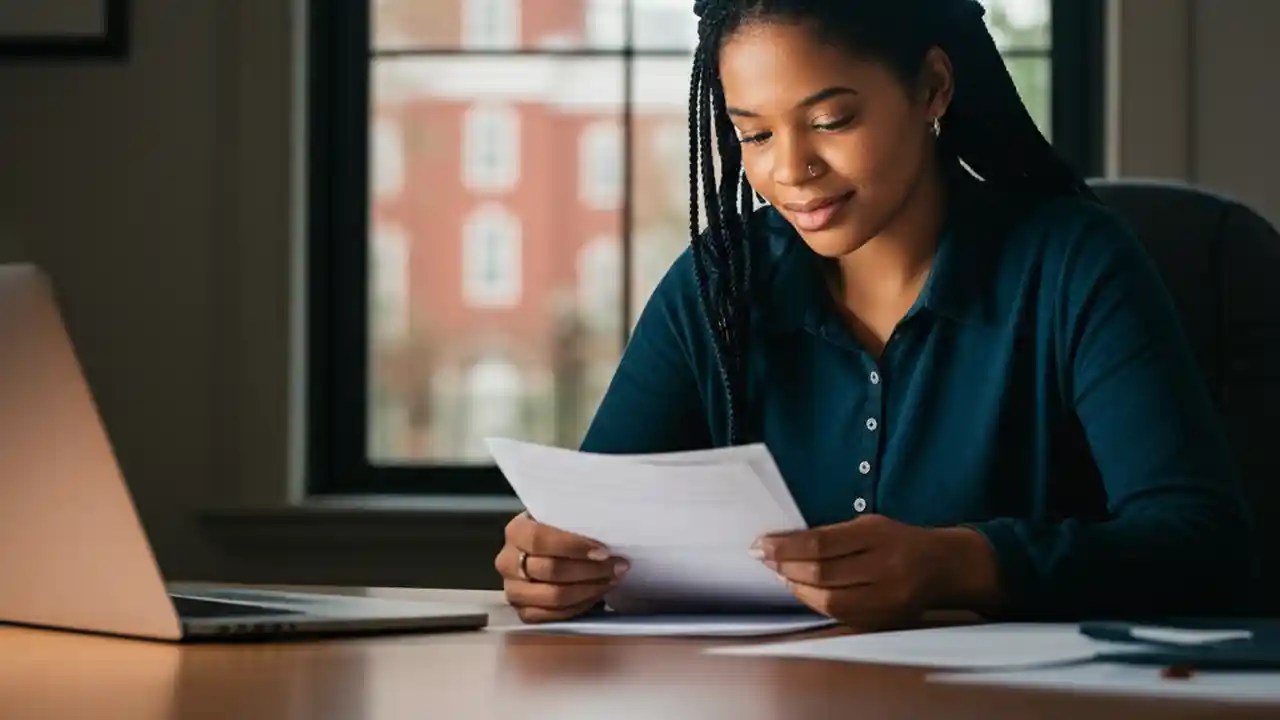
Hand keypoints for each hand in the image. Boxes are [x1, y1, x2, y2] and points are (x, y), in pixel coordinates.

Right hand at [495, 512, 628, 622]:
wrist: (540, 552)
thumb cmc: (556, 532)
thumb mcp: (559, 518)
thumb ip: (574, 522)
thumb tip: (609, 532)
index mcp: (515, 531)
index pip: (540, 539)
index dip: (573, 547)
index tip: (604, 551)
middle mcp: (507, 562)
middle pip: (551, 570)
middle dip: (590, 570)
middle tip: (618, 567)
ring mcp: (513, 590)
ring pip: (554, 596)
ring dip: (589, 589)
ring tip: (611, 580)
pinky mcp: (522, 612)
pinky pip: (553, 616)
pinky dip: (579, 606)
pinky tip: (596, 594)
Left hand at [753, 514, 998, 630]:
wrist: (945, 567)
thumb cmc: (900, 541)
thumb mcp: (869, 525)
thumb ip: (832, 535)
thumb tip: (785, 545)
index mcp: (879, 537)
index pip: (821, 544)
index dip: (786, 547)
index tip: (761, 544)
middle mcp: (885, 569)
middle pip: (822, 574)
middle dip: (786, 567)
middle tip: (765, 558)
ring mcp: (886, 600)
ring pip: (829, 601)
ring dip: (797, 588)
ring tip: (781, 574)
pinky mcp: (885, 621)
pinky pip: (841, 616)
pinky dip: (816, 603)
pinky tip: (803, 590)